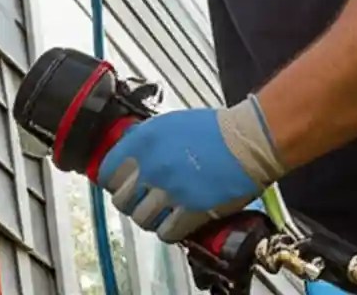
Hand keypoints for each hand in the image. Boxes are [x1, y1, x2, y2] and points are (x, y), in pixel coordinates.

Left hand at [94, 95, 286, 243]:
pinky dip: (169, 231)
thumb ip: (144, 139)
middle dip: (132, 203)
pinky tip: (177, 222)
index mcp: (143, 142)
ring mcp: (170, 190)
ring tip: (163, 213)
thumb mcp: (170, 122)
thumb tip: (125, 151)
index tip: (122, 186)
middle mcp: (151, 166)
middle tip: (144, 201)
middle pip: (122, 201)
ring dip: (151, 218)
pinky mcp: (191, 211)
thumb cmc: (214, 129)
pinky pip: (166, 233)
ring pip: (142, 220)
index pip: (108, 173)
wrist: (249, 141)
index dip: (114, 182)